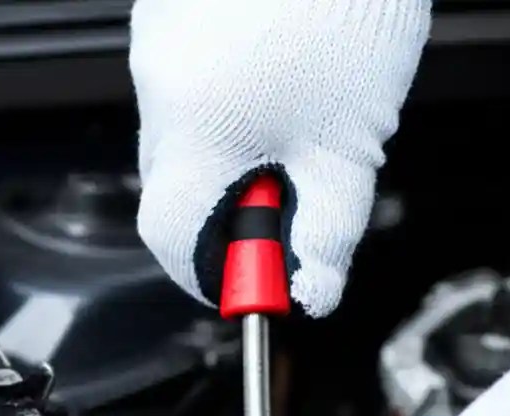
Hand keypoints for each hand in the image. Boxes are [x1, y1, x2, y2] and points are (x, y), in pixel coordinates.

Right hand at [129, 0, 429, 316]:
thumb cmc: (351, 11)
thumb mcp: (349, 146)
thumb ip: (327, 231)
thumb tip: (310, 293)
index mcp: (196, 126)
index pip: (169, 238)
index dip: (211, 274)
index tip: (254, 280)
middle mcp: (160, 81)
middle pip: (176, 184)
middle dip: (233, 204)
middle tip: (295, 188)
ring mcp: (159, 39)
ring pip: (186, 130)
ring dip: (234, 147)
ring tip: (298, 115)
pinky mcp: (173, 11)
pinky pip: (191, 82)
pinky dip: (231, 100)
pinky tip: (280, 73)